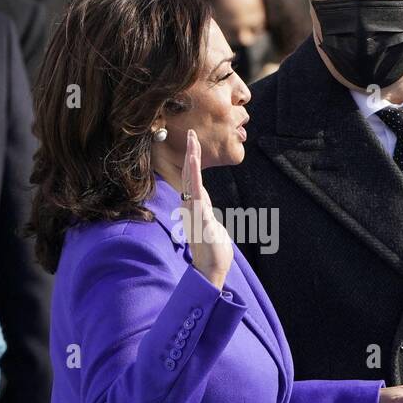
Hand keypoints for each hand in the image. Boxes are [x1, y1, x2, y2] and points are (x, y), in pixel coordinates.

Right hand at [180, 128, 232, 288]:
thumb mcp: (210, 225)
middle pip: (189, 175)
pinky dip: (195, 184)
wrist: (210, 270)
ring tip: (192, 146)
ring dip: (191, 164)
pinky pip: (198, 198)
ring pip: (192, 184)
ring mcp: (195, 213)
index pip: (193, 177)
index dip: (192, 159)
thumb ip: (206, 214)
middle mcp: (193, 206)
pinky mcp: (201, 221)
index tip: (193, 141)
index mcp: (197, 205)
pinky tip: (194, 172)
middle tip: (190, 133)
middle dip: (190, 153)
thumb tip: (205, 208)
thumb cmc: (212, 250)